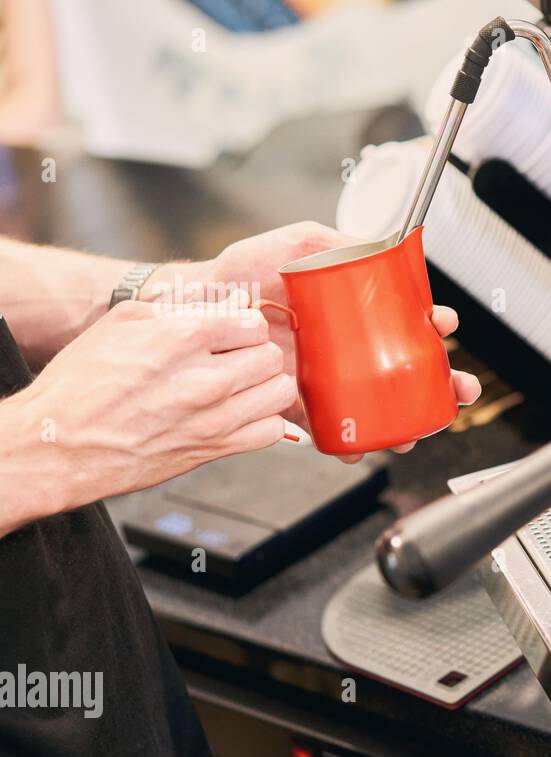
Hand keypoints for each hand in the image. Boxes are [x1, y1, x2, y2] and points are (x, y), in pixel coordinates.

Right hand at [2, 295, 294, 525]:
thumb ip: (180, 308)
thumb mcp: (122, 323)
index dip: (243, 325)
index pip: (253, 322)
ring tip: (243, 385)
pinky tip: (242, 414)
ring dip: (266, 385)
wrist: (60, 443)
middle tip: (237, 358)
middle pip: (272, 355)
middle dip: (257, 352)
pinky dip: (265, 421)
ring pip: (280, 391)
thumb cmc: (81, 383)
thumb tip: (227, 303)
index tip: (232, 333)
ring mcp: (215, 417)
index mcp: (182, 338)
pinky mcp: (216, 449)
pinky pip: (272, 430)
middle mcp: (205, 378)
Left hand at [153, 221, 481, 461]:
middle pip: (407, 370)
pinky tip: (369, 445)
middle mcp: (346, 349)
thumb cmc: (241, 274)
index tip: (443, 325)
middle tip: (458, 388)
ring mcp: (327, 380)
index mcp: (351, 313)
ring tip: (418, 428)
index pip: (405, 321)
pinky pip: (337, 430)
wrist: (195, 309)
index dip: (432, 326)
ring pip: (381, 407)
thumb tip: (379, 247)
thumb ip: (335, 241)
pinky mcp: (301, 406)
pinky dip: (357, 443)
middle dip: (441, 384)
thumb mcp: (295, 245)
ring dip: (409, 420)